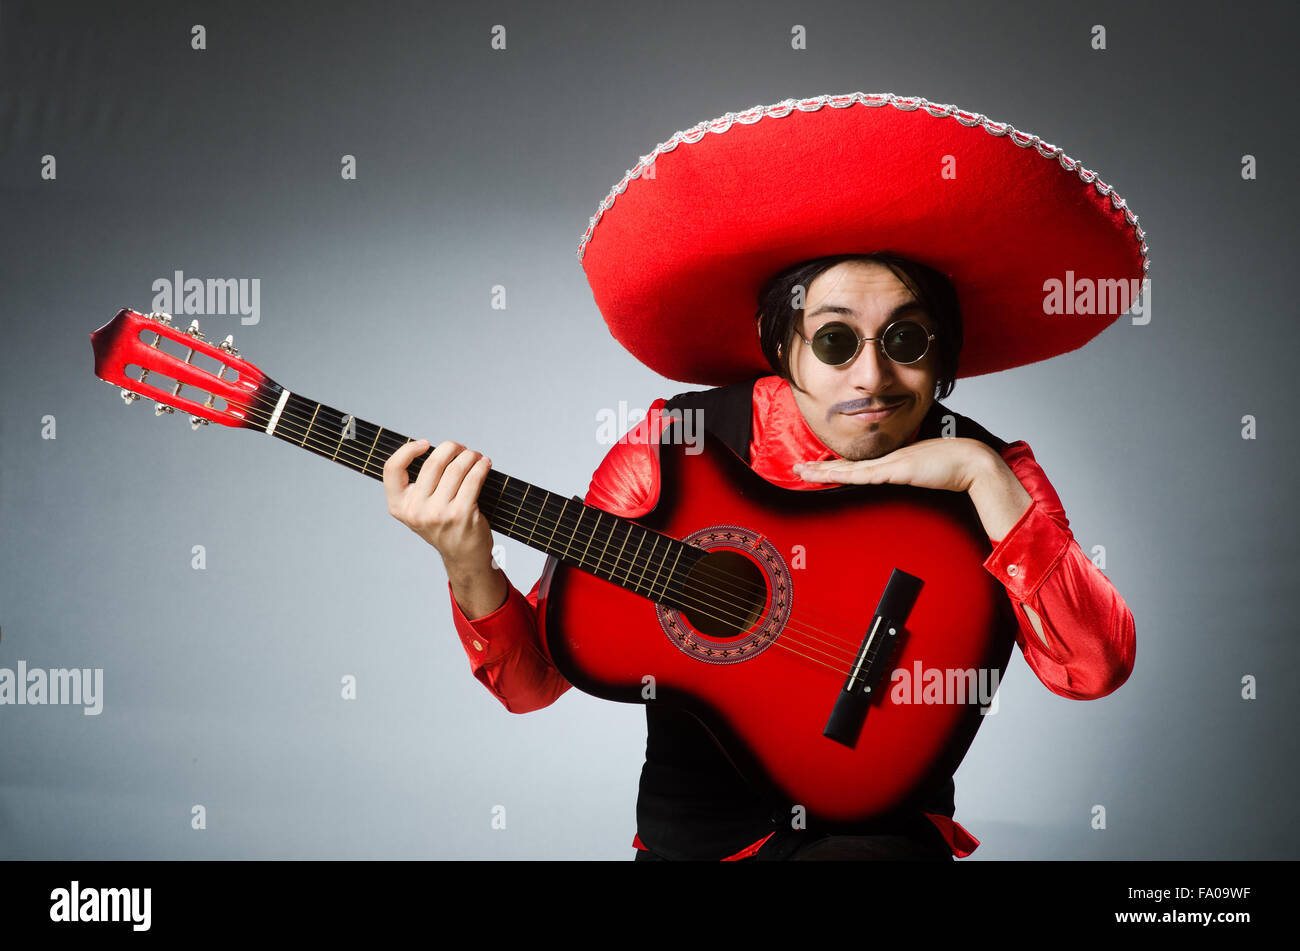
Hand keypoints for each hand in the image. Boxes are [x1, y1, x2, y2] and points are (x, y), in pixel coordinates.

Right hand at [382, 438, 495, 571]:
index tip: (425, 443)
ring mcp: (438, 513)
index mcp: (399, 506)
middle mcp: (416, 510)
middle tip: (461, 449)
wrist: (463, 556)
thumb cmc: (443, 526)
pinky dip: (481, 467)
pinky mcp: (461, 514)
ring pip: (456, 469)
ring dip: (469, 456)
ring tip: (476, 457)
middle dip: (451, 448)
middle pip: (432, 463)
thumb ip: (419, 485)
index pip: (392, 469)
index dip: (407, 450)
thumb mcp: (419, 509)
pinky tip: (484, 464)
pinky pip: (473, 479)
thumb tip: (436, 449)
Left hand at [792, 437, 993, 493]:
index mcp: (890, 461)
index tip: (814, 470)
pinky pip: (866, 475)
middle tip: (796, 470)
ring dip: (824, 472)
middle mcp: (886, 460)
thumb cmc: (951, 466)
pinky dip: (847, 476)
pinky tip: (831, 477)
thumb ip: (906, 475)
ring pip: (849, 470)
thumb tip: (898, 480)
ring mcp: (890, 464)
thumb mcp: (921, 471)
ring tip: (801, 472)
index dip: (833, 468)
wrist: (970, 461)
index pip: (855, 466)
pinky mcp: (897, 470)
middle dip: (819, 469)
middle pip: (845, 466)